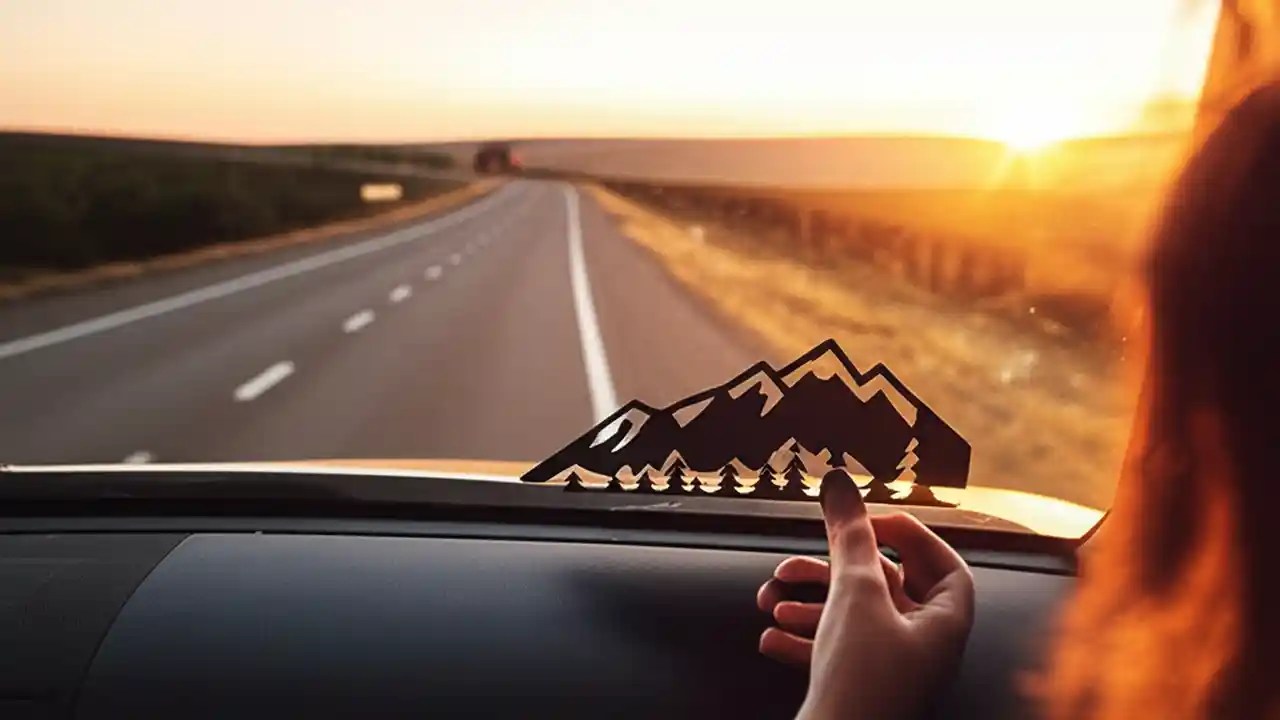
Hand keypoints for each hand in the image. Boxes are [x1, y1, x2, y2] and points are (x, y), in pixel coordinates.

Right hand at [756, 475, 974, 719]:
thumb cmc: (861, 682)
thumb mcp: (856, 593)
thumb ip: (848, 533)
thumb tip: (841, 484)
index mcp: (945, 625)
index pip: (944, 564)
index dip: (909, 535)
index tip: (868, 521)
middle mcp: (924, 649)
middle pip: (889, 588)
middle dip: (837, 569)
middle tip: (808, 557)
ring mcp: (892, 673)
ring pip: (853, 619)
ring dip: (809, 602)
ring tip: (772, 597)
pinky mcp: (860, 691)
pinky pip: (835, 653)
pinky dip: (803, 638)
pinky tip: (772, 635)